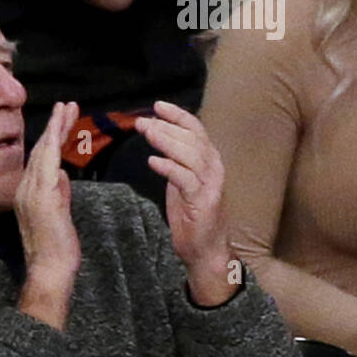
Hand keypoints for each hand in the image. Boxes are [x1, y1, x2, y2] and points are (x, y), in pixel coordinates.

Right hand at [15, 101, 81, 284]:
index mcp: (28, 194)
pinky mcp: (41, 196)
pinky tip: (59, 126)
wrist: (50, 269)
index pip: (41, 160)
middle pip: (40, 150)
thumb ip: (60, 193)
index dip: (51, 138)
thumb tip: (63, 176)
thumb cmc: (57, 249)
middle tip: (67, 105)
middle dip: (54, 126)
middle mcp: (25, 189)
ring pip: (43, 151)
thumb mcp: (60, 214)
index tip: (63, 121)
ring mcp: (31, 192)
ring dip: (55, 127)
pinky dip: (54, 141)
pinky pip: (48, 162)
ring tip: (66, 108)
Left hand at [135, 101, 232, 304]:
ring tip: (147, 133)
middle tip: (143, 121)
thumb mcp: (182, 184)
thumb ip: (176, 164)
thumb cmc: (193, 218)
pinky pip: (185, 179)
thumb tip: (161, 144)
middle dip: (166, 126)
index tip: (157, 105)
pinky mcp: (203, 201)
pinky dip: (169, 168)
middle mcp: (214, 167)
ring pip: (190, 154)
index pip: (196, 129)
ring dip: (167, 141)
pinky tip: (153, 161)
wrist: (206, 250)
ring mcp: (211, 184)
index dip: (177, 115)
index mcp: (209, 160)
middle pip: (192, 137)